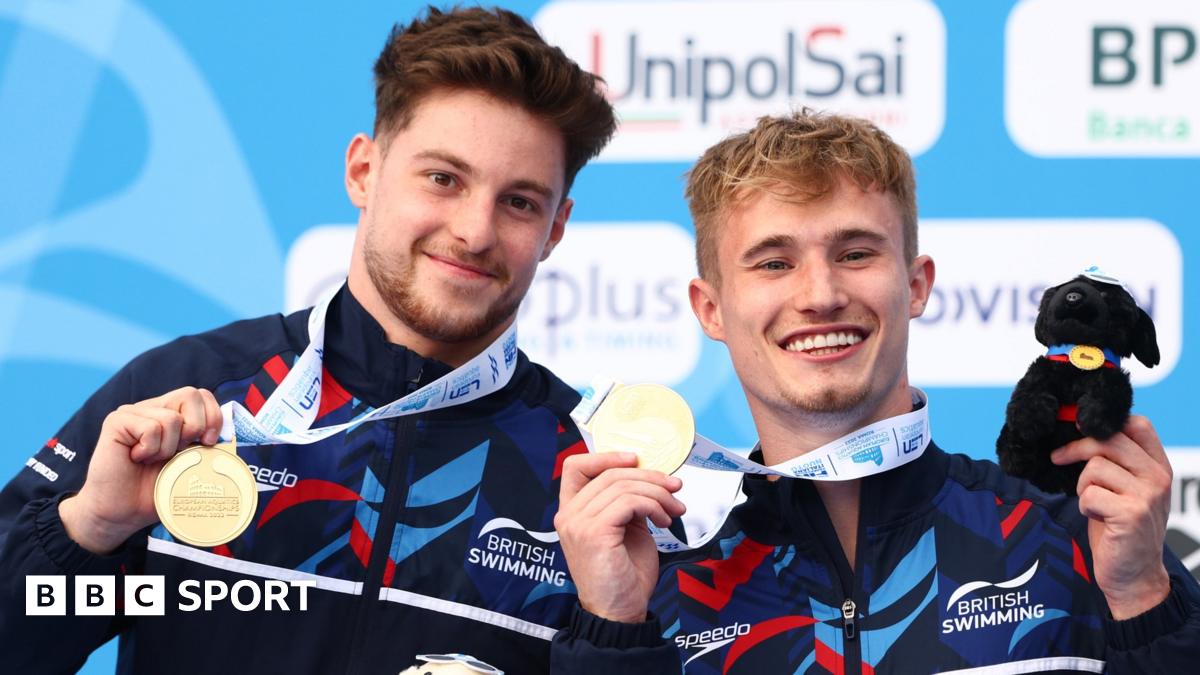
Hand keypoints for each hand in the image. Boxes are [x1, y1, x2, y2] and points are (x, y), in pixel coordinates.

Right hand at [59, 387, 222, 553]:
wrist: (122, 513)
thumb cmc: (156, 491)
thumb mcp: (192, 466)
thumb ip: (209, 447)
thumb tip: (232, 437)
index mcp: (173, 415)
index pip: (202, 395)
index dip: (213, 416)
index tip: (210, 442)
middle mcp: (153, 408)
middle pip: (191, 395)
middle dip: (195, 427)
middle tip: (180, 452)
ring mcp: (134, 413)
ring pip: (172, 418)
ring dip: (168, 448)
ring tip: (151, 460)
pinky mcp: (117, 422)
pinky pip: (150, 428)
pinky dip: (151, 449)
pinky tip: (136, 459)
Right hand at [554, 452, 685, 622]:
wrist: (619, 614)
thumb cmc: (624, 577)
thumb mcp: (627, 530)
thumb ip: (628, 503)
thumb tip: (650, 479)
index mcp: (572, 511)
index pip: (576, 466)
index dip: (607, 456)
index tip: (637, 460)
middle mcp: (569, 515)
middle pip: (610, 474)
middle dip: (650, 477)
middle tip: (675, 488)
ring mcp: (578, 523)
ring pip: (623, 485)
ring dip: (657, 494)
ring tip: (673, 510)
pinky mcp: (594, 533)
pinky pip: (629, 502)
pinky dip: (653, 505)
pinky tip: (663, 521)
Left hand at [1052, 415, 1171, 618]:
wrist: (1134, 575)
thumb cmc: (1120, 529)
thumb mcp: (1124, 489)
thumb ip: (1114, 461)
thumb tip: (1077, 425)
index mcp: (1159, 466)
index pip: (1138, 424)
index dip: (1103, 422)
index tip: (1078, 427)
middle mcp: (1159, 477)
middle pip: (1109, 440)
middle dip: (1076, 448)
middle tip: (1058, 457)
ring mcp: (1147, 495)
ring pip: (1095, 467)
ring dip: (1082, 486)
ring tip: (1093, 503)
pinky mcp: (1132, 513)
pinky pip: (1089, 493)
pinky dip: (1084, 505)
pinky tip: (1096, 517)